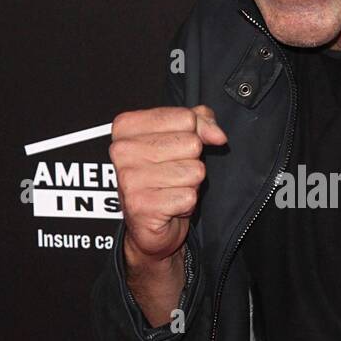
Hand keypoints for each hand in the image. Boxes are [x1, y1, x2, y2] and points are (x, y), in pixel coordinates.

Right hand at [109, 105, 227, 262]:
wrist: (149, 224)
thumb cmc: (163, 178)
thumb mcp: (180, 139)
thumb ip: (200, 122)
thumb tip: (217, 135)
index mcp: (127, 127)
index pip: (185, 117)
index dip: (195, 134)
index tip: (180, 149)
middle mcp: (123, 150)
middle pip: (191, 144)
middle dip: (191, 162)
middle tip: (173, 174)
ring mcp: (129, 178)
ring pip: (194, 170)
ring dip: (190, 184)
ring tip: (171, 189)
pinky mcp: (141, 205)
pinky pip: (188, 195)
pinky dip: (186, 203)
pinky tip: (169, 205)